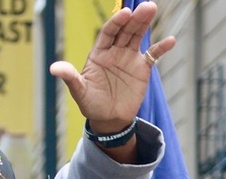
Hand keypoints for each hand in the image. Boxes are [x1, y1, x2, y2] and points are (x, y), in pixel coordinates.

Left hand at [49, 2, 174, 132]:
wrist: (109, 120)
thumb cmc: (91, 104)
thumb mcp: (79, 91)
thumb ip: (70, 77)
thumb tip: (54, 69)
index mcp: (100, 53)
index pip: (109, 32)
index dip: (116, 22)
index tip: (125, 13)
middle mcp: (115, 51)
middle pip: (126, 30)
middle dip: (135, 18)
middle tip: (146, 6)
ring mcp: (129, 59)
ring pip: (138, 37)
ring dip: (145, 23)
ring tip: (152, 9)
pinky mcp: (142, 69)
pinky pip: (153, 56)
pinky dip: (161, 48)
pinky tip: (171, 41)